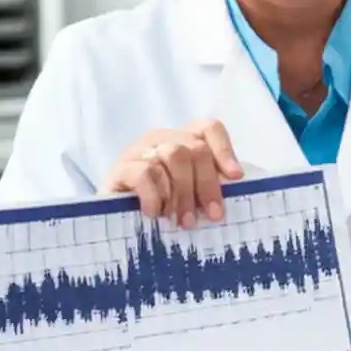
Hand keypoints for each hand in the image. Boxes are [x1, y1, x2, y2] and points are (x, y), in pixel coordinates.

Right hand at [102, 119, 243, 227]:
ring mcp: (138, 151)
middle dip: (207, 184)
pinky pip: (146, 172)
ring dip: (183, 193)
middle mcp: (161, 139)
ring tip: (183, 221)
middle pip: (195, 148)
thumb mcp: (187, 194)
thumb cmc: (159, 207)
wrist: (111, 222)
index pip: (209, 128)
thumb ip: (208, 185)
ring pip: (174, 156)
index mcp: (182, 139)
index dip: (225, 150)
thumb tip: (238, 189)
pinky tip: (155, 214)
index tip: (236, 177)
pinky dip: (155, 195)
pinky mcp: (119, 169)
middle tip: (213, 216)